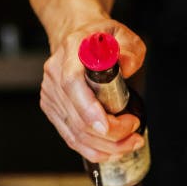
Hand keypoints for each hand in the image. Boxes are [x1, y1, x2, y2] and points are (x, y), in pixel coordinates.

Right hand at [40, 18, 146, 162]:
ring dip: (107, 147)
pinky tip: (113, 150)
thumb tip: (127, 66)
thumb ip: (129, 49)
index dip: (89, 110)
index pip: (72, 83)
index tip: (109, 126)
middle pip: (78, 118)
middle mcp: (55, 74)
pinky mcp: (52, 110)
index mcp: (71, 51)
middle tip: (135, 132)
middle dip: (112, 135)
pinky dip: (94, 150)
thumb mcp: (123, 35)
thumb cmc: (101, 39)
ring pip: (77, 134)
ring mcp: (51, 95)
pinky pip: (72, 139)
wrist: (79, 39)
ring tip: (131, 142)